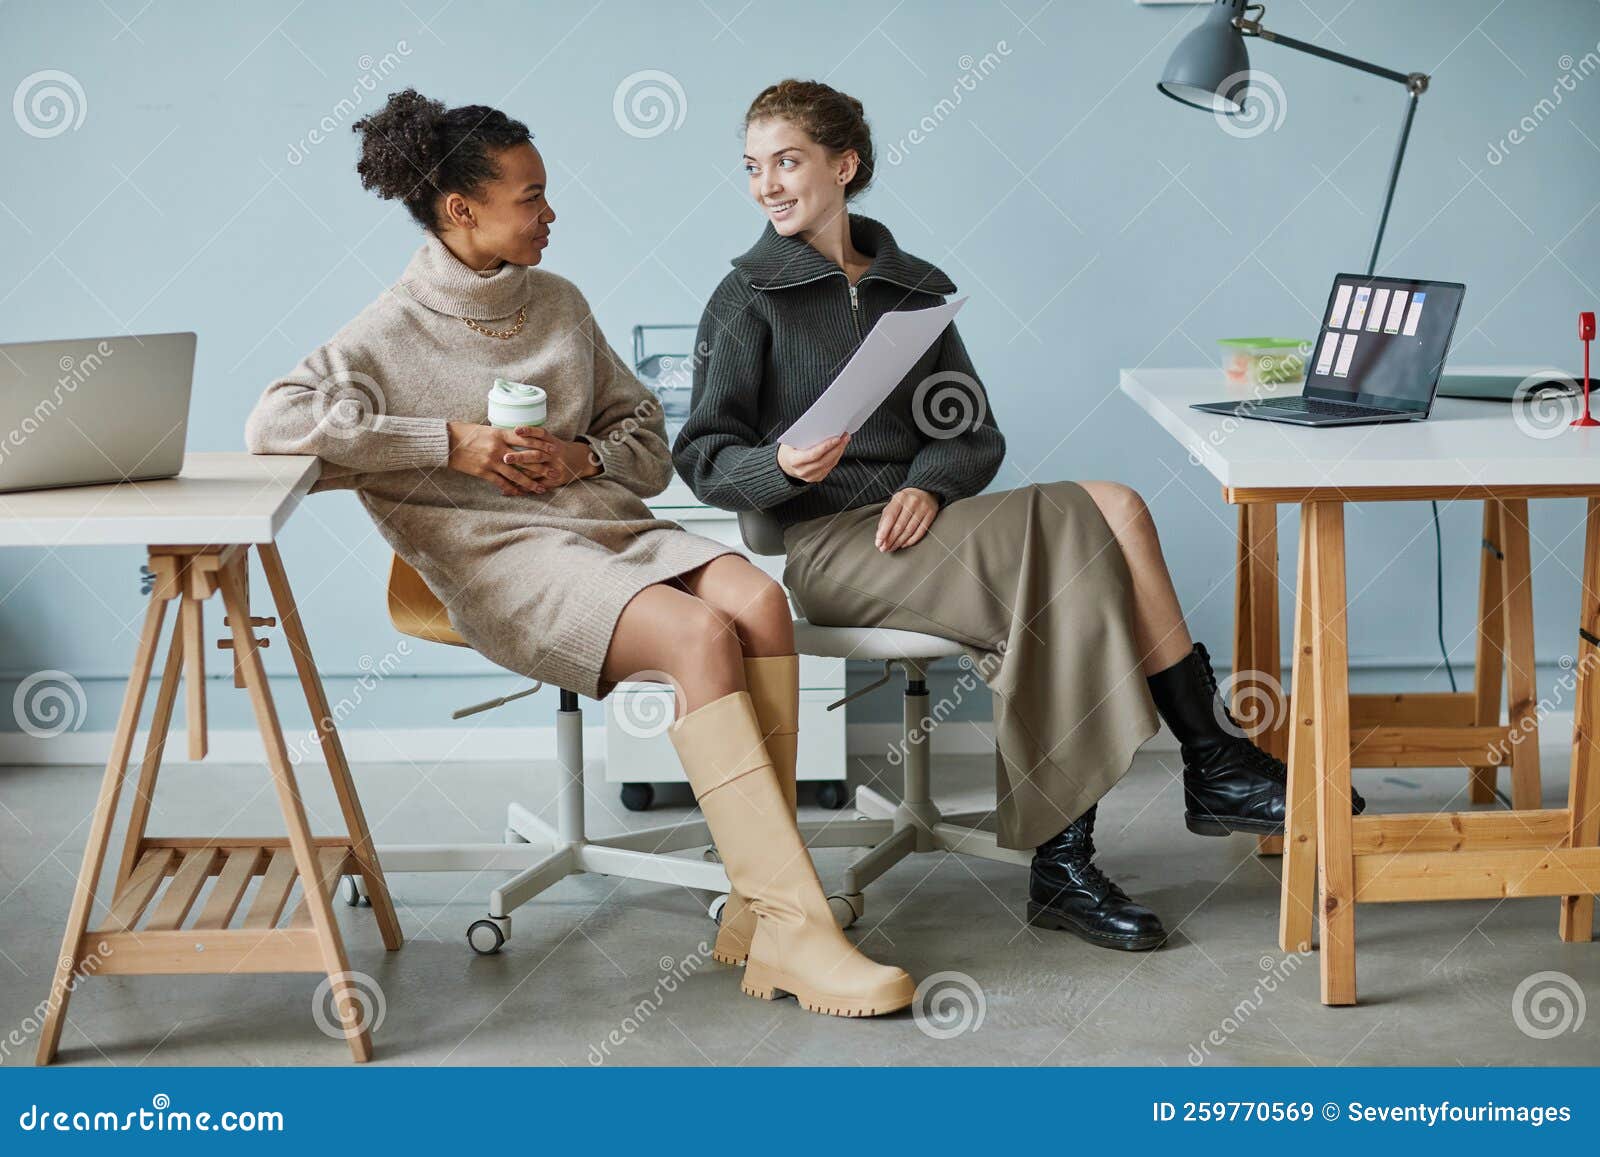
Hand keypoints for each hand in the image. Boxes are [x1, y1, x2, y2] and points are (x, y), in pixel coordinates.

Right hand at [446, 422, 597, 496]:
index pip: (525, 439)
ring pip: (515, 474)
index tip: (552, 449)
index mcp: (499, 434)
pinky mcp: (483, 472)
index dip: (540, 445)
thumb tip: (514, 435)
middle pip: (524, 459)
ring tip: (540, 488)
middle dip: (540, 467)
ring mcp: (491, 461)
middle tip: (554, 472)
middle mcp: (498, 448)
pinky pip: (501, 483)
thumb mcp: (485, 429)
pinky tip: (520, 493)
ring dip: (529, 483)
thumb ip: (501, 434)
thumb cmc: (464, 432)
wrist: (446, 442)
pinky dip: (511, 489)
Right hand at [777, 432, 848, 482]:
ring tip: (845, 440)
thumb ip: (803, 437)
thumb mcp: (791, 442)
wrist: (785, 465)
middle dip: (837, 448)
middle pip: (824, 460)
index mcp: (794, 461)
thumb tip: (822, 428)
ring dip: (839, 451)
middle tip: (845, 436)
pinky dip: (836, 457)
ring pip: (829, 464)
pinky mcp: (817, 478)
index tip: (837, 438)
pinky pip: (829, 467)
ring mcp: (810, 477)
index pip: (813, 454)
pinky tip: (840, 448)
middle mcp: (802, 471)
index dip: (826, 447)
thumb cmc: (789, 450)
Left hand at [875, 487, 937, 551]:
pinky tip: (904, 544)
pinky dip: (911, 540)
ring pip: (909, 531)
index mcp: (899, 498)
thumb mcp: (893, 503)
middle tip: (884, 548)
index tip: (878, 542)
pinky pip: (920, 532)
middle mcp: (912, 502)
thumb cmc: (905, 500)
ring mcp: (922, 508)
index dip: (883, 532)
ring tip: (892, 547)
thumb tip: (880, 537)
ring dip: (899, 542)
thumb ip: (886, 518)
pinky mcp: (931, 514)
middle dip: (890, 540)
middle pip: (899, 526)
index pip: (890, 517)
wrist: (925, 490)